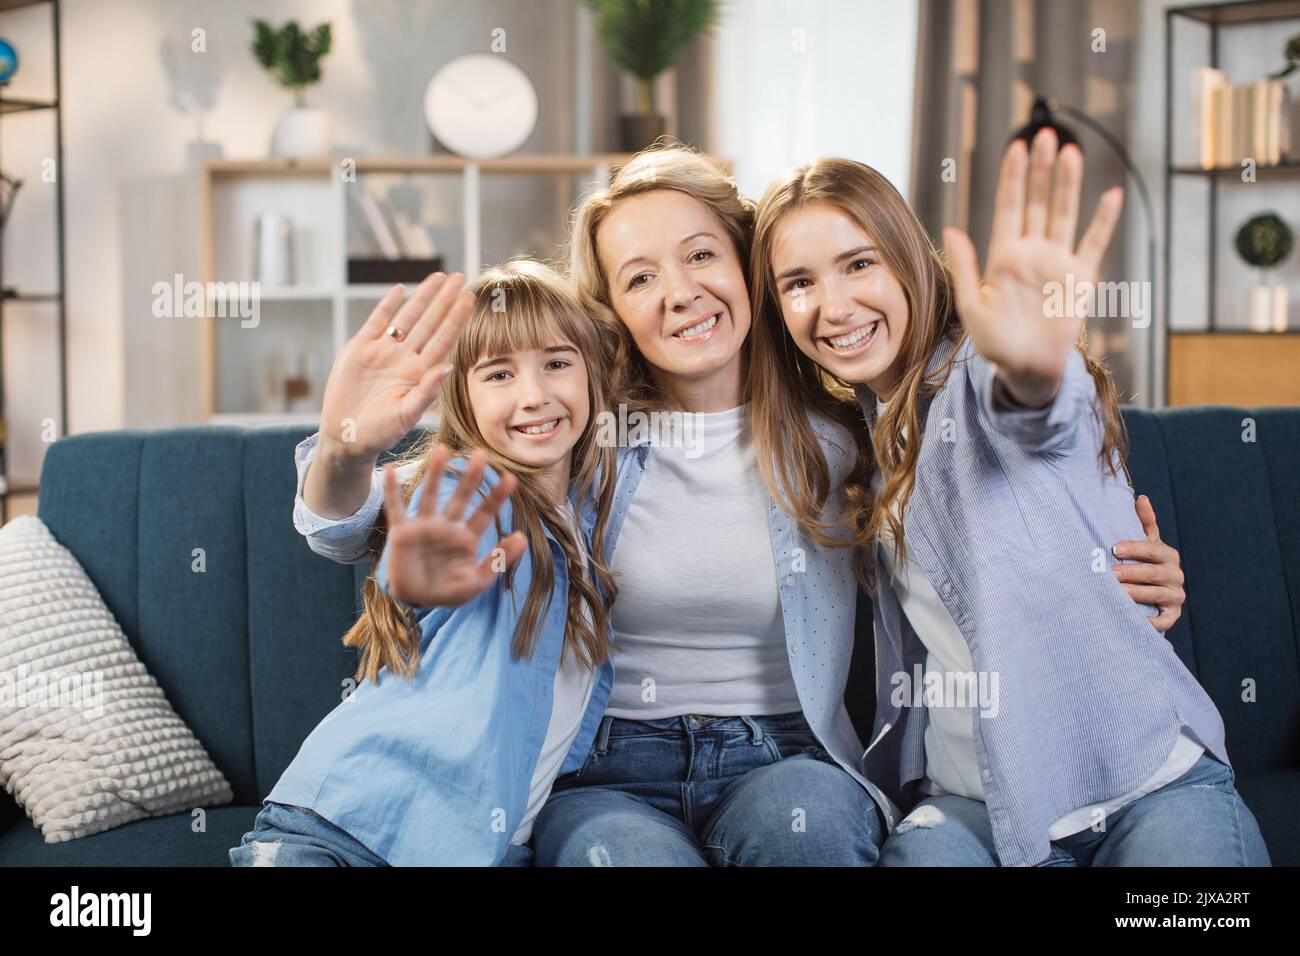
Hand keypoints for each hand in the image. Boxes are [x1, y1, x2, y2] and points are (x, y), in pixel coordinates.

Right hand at [319, 273, 472, 461]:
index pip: (443, 339)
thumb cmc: (379, 433)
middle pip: (430, 322)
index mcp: (420, 373)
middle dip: (445, 300)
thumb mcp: (405, 415)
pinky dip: (387, 305)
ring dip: (423, 297)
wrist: (345, 436)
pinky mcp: (360, 348)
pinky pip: (377, 321)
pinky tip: (400, 289)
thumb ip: (426, 392)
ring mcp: (384, 351)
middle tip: (460, 277)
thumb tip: (446, 368)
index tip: (469, 298)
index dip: (456, 318)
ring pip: (408, 317)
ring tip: (439, 277)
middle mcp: (405, 359)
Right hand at [381, 446, 526, 607]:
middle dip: (470, 477)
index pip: (486, 513)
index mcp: (467, 537)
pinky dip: (392, 489)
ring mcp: (425, 526)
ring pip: (431, 494)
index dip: (497, 497)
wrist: (416, 602)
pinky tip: (391, 469)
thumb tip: (522, 537)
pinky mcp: (402, 532)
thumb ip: (498, 560)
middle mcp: (447, 526)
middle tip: (480, 454)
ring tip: (442, 450)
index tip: (510, 479)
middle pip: (461, 497)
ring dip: (436, 473)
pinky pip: (396, 507)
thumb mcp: (477, 581)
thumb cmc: (448, 591)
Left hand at [944, 128, 1124, 407]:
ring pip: (1064, 213)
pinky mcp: (1081, 279)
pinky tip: (1112, 195)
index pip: (1009, 207)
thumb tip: (952, 230)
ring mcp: (1058, 262)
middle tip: (1045, 135)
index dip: (1013, 178)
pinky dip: (1104, 221)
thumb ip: (966, 267)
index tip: (1016, 148)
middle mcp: (1032, 252)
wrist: (1026, 370)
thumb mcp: (972, 307)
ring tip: (1070, 151)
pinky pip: (1094, 244)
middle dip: (1041, 169)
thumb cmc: (995, 343)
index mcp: (1003, 256)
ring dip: (1067, 183)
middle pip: (1038, 201)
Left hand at [1112, 495, 1185, 632]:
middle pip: (1153, 573)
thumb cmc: (1144, 562)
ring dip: (1136, 593)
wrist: (1152, 593)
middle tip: (1109, 573)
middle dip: (1131, 573)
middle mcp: (1176, 575)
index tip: (1114, 548)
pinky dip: (1151, 621)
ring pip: (1156, 595)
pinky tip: (1135, 618)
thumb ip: (1145, 523)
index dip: (1134, 548)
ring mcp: (1175, 596)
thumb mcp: (1146, 543)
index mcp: (1168, 555)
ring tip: (1116, 593)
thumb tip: (1141, 498)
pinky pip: (1164, 620)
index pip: (1153, 549)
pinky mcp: (1172, 615)